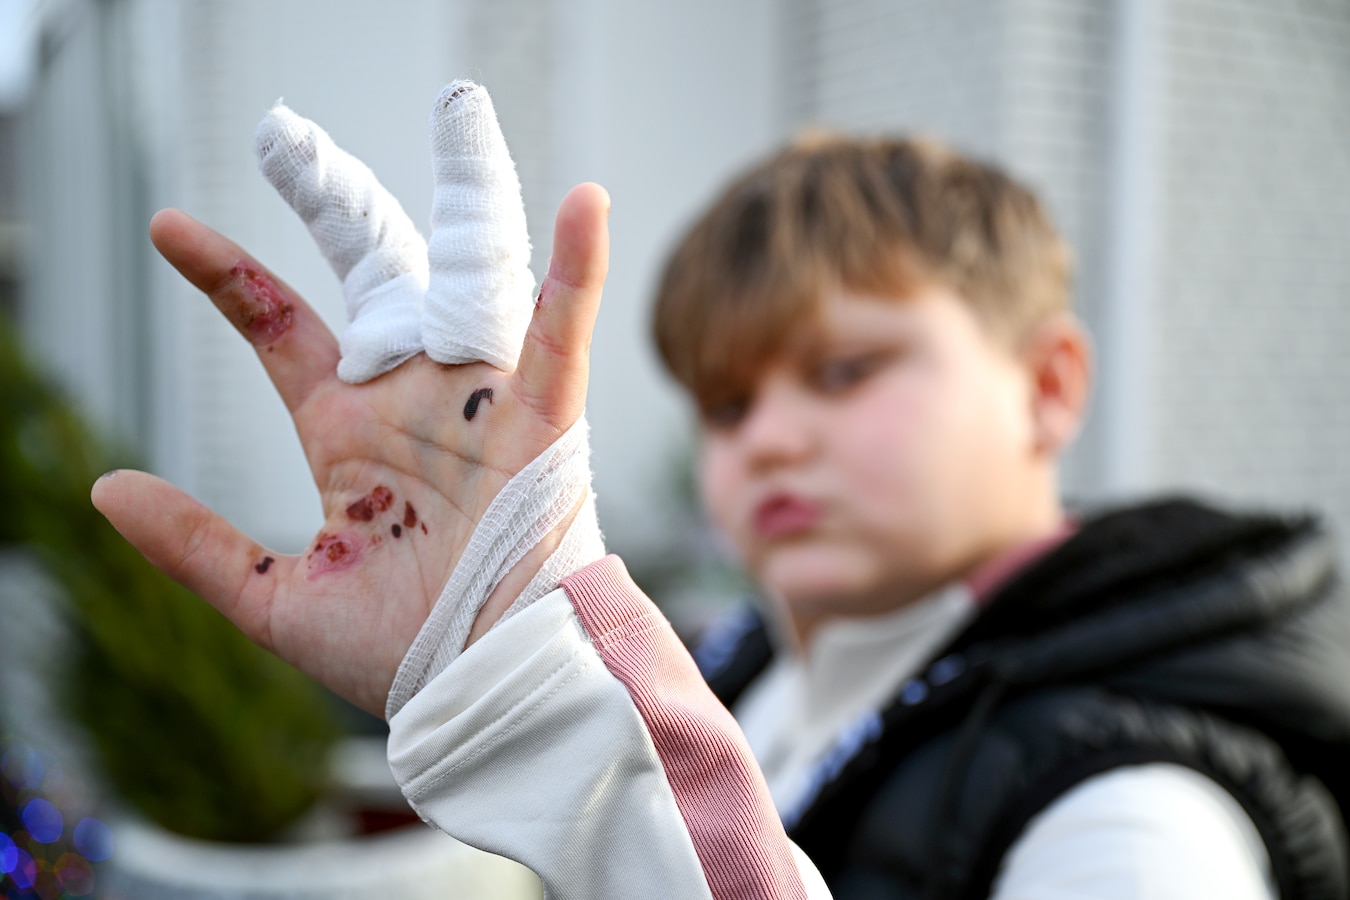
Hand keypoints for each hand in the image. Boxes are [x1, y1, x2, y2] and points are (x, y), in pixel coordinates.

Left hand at [91, 183, 608, 716]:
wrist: (487, 686)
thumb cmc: (400, 652)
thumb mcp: (275, 600)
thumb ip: (196, 544)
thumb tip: (104, 486)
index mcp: (350, 429)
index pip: (282, 326)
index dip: (227, 274)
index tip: (168, 228)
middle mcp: (413, 396)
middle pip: (373, 269)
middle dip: (334, 201)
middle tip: (288, 137)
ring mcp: (478, 399)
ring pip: (471, 272)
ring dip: (468, 192)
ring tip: (461, 112)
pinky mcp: (542, 420)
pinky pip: (562, 335)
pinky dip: (575, 273)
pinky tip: (582, 203)